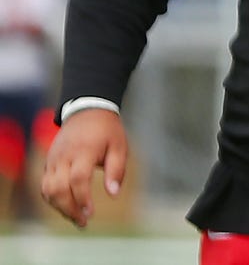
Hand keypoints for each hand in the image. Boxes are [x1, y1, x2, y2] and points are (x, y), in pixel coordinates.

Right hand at [41, 109, 127, 227]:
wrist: (87, 111)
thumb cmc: (107, 130)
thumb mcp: (119, 145)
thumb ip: (117, 169)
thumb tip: (113, 194)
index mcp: (84, 151)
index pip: (78, 179)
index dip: (83, 198)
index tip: (91, 213)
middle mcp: (64, 157)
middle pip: (58, 188)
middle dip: (69, 209)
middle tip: (83, 222)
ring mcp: (53, 160)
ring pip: (48, 189)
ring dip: (60, 207)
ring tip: (76, 217)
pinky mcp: (49, 163)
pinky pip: (45, 185)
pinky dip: (53, 199)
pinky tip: (67, 206)